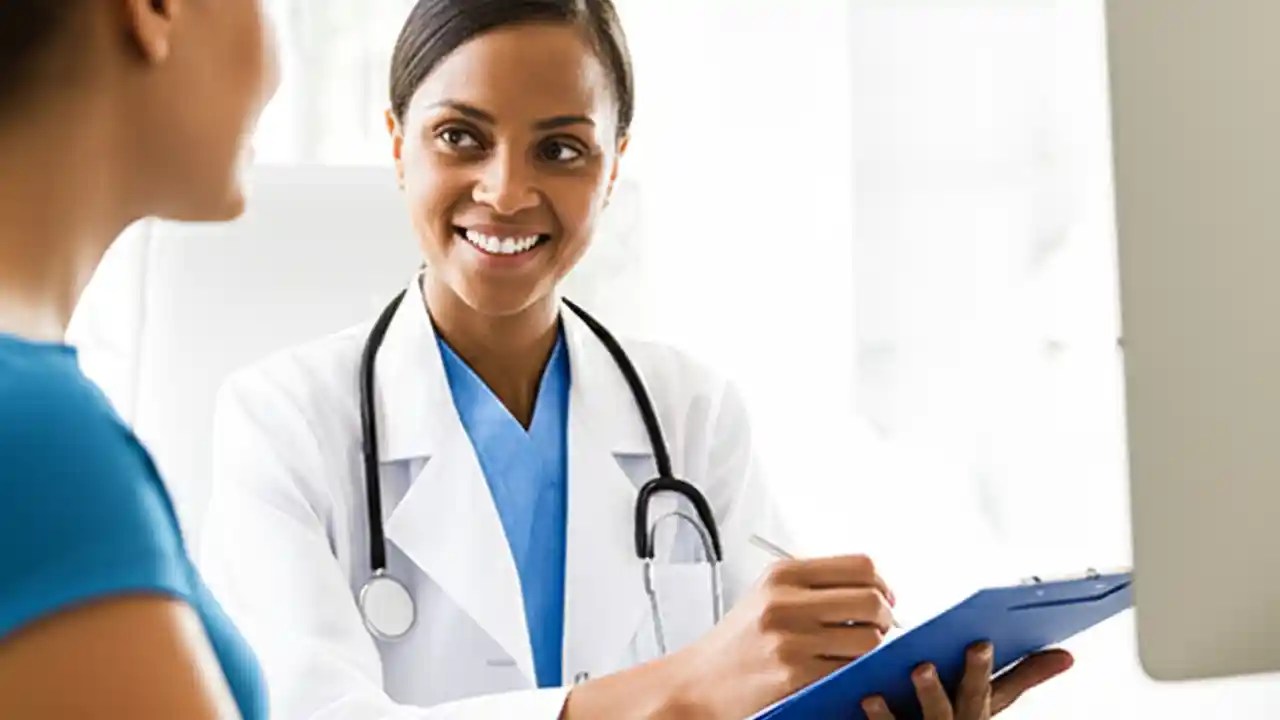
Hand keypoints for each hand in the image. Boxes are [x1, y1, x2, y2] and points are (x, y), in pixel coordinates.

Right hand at [669, 555, 896, 719]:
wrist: (697, 682)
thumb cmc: (737, 642)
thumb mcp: (768, 595)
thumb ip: (814, 586)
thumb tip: (873, 589)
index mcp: (782, 575)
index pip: (860, 565)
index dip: (882, 584)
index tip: (884, 598)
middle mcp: (785, 601)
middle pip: (870, 599)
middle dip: (884, 617)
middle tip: (878, 628)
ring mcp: (790, 639)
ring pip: (868, 639)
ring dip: (871, 649)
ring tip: (855, 652)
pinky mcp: (793, 674)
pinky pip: (849, 669)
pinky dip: (854, 671)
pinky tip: (841, 670)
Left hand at [860, 643, 1073, 719]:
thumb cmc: (956, 719)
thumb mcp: (989, 703)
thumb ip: (1023, 677)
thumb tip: (1068, 654)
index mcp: (979, 712)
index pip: (992, 691)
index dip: (984, 669)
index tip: (980, 643)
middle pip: (967, 703)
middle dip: (970, 676)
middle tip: (966, 648)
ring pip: (929, 719)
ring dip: (927, 694)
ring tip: (920, 668)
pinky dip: (881, 715)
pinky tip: (869, 696)